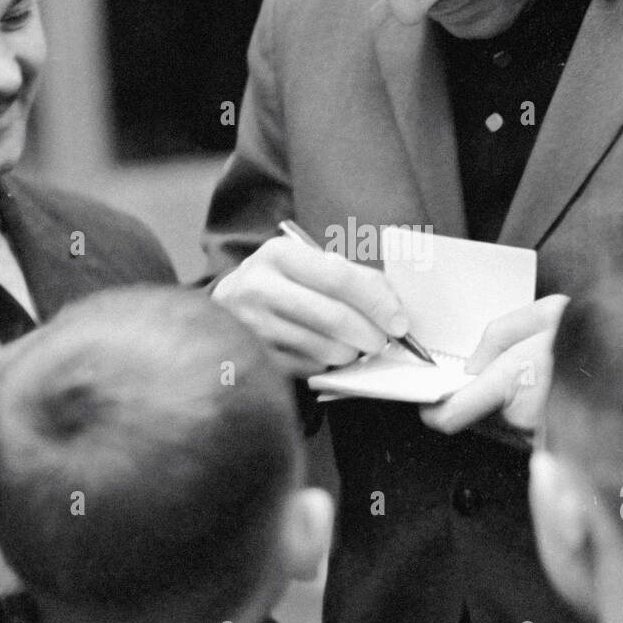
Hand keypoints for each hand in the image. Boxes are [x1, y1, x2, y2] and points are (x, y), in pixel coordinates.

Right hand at [211, 235, 409, 376]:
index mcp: (278, 255)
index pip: (340, 279)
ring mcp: (252, 326)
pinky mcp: (253, 358)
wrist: (223, 307)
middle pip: (334, 317)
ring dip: (349, 352)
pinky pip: (307, 368)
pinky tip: (322, 353)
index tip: (399, 322)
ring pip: (324, 349)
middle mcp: (259, 287)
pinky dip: (325, 365)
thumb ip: (347, 276)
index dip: (377, 303)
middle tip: (381, 340)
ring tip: (351, 345)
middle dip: (370, 334)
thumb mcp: (304, 264)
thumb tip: (393, 302)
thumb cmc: (277, 283)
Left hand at [420, 294, 568, 435]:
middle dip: (488, 400)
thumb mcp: (540, 314)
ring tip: (547, 376)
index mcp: (511, 381)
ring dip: (519, 406)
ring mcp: (548, 436)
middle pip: (484, 419)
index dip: (434, 414)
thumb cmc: (599, 327)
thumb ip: (496, 339)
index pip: (451, 417)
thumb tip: (473, 367)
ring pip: (513, 425)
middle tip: (515, 371)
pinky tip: (562, 393)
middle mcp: (526, 417)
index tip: (429, 405)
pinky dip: (545, 415)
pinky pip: (541, 432)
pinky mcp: (567, 445)